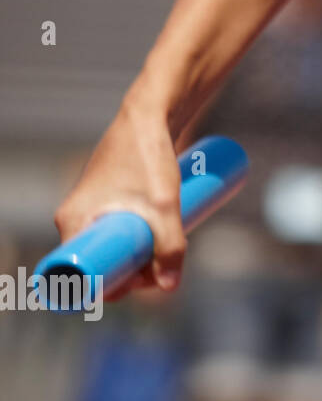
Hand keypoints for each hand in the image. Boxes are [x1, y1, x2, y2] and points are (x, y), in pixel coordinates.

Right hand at [53, 94, 184, 294]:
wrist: (154, 114)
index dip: (107, 287)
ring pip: (112, 245)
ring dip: (137, 257)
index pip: (80, 272)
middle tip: (162, 272)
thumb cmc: (149, 157)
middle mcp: (75, 215)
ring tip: (168, 259)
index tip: (140, 286)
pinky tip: (160, 247)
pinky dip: (136, 240)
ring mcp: (93, 205)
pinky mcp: (112, 196)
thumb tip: (169, 287)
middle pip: (99, 261)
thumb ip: (171, 246)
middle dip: (129, 273)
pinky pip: (118, 228)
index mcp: (72, 221)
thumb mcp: (165, 206)